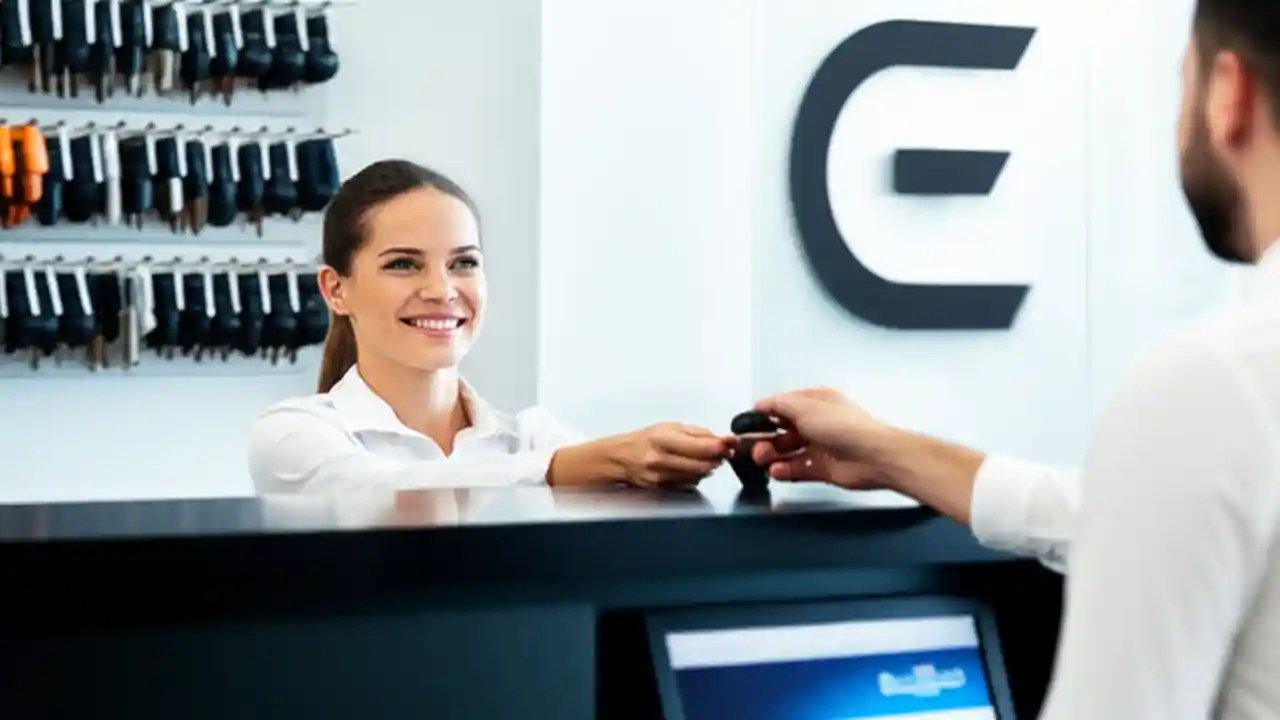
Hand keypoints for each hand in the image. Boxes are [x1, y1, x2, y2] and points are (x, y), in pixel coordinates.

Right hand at [616, 423, 735, 487]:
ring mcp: (663, 478)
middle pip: (703, 464)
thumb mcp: (670, 427)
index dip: (720, 445)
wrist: (621, 458)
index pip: (700, 446)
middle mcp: (662, 460)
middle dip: (718, 458)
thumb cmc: (644, 440)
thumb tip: (721, 439)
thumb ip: (697, 433)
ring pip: (700, 476)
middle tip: (724, 451)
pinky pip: (691, 483)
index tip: (730, 442)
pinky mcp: (664, 489)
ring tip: (705, 457)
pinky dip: (697, 475)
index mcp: (663, 440)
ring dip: (709, 467)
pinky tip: (691, 467)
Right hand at [750, 388, 895, 489]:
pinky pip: (798, 469)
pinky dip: (785, 471)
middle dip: (765, 438)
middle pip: (782, 431)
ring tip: (763, 461)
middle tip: (753, 448)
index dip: (763, 414)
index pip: (783, 405)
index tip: (745, 425)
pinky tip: (777, 472)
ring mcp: (820, 447)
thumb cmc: (843, 426)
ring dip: (772, 456)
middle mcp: (817, 423)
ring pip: (788, 451)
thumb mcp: (805, 406)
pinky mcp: (823, 469)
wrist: (874, 456)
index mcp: (815, 402)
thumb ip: (778, 405)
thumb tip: (759, 405)